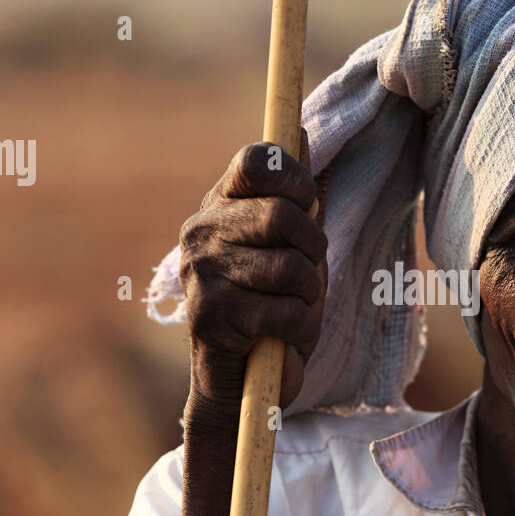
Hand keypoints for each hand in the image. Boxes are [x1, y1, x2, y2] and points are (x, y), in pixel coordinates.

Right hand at [178, 128, 326, 415]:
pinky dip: (302, 331)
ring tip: (293, 312)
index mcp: (220, 205)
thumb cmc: (271, 307)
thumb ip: (295, 196)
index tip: (308, 205)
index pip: (258, 160)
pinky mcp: (212, 316)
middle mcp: (201, 231)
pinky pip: (288, 312)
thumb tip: (303, 131)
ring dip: (309, 298)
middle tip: (307, 279)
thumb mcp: (289, 246)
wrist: (238, 384)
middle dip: (313, 251)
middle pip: (282, 215)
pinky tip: (285, 339)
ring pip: (291, 267)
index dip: (296, 178)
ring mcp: (202, 273)